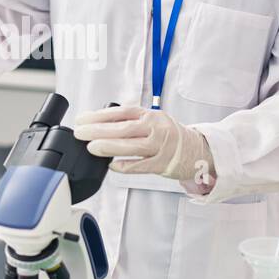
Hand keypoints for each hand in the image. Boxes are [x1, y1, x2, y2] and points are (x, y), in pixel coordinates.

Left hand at [73, 105, 214, 185]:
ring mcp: (160, 146)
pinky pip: (141, 166)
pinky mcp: (163, 164)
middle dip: (99, 130)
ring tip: (91, 147)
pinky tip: (111, 165)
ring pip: (132, 146)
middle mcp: (156, 128)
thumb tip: (99, 124)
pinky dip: (125, 166)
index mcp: (150, 115)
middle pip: (124, 128)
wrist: (198, 149)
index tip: (82, 118)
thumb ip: (131, 121)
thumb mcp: (152, 120)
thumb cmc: (169, 135)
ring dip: (109, 147)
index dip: (100, 115)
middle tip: (80, 132)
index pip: (122, 112)